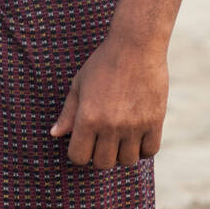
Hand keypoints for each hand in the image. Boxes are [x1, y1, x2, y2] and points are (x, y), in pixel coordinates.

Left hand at [50, 35, 167, 167]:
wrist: (136, 45)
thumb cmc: (103, 62)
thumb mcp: (79, 84)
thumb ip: (68, 112)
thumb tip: (54, 134)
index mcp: (88, 117)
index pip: (78, 157)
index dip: (79, 153)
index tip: (84, 143)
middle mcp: (110, 125)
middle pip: (103, 163)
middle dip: (100, 155)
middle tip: (103, 140)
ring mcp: (134, 125)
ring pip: (127, 161)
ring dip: (123, 153)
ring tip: (121, 136)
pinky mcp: (155, 121)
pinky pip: (150, 151)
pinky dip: (143, 148)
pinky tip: (138, 135)